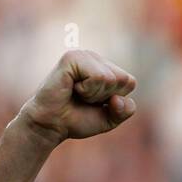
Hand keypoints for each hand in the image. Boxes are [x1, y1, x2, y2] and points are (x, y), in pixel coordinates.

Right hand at [18, 50, 136, 144]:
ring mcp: (83, 55)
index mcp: (105, 68)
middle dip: (105, 97)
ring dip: (94, 94)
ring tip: (77, 94)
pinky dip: (87, 90)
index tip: (95, 103)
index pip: (130, 82)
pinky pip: (98, 76)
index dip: (116, 100)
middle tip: (84, 99)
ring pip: (110, 78)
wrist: (51, 125)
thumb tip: (119, 98)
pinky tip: (72, 88)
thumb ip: (125, 111)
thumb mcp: (109, 119)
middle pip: (123, 80)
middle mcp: (95, 58)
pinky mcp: (72, 57)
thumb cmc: (76, 119)